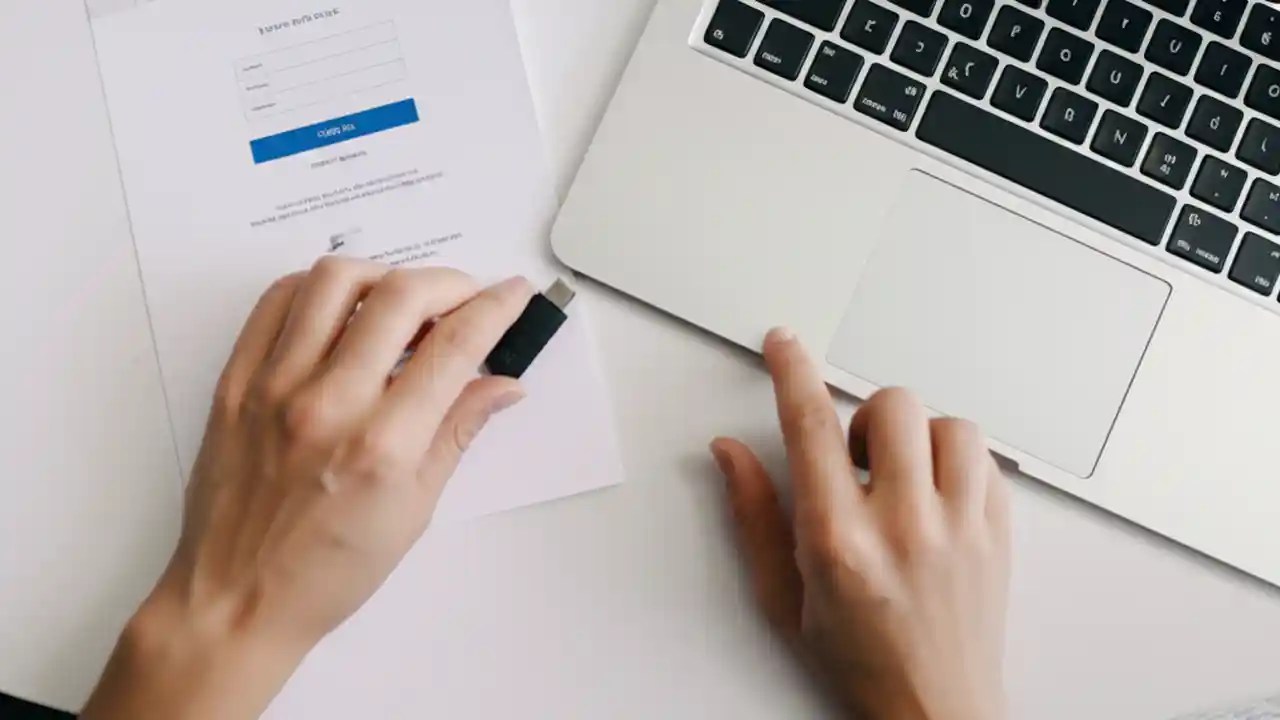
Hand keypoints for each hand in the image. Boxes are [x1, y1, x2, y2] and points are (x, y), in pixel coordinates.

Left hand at [82, 259, 534, 719]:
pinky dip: (318, 287)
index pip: (455, 346)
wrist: (234, 600)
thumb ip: (457, 433)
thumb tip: (501, 386)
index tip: (512, 294)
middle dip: (450, 282)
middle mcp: (328, 405)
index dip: (496, 307)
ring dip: (384, 274)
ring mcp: (274, 388)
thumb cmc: (322, 573)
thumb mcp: (413, 510)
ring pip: (336, 281)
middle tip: (466, 296)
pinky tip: (342, 306)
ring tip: (402, 299)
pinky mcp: (236, 382)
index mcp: (382, 446)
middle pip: (402, 297)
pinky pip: (277, 302)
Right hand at [712, 328, 1009, 719]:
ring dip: (920, 437)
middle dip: (866, 418)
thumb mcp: (782, 596)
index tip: (785, 345)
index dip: (792, 371)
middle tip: (858, 460)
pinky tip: (937, 495)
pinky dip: (958, 463)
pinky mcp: (998, 535)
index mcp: (840, 541)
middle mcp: (905, 527)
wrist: (933, 710)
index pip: (811, 426)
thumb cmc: (859, 661)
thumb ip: (754, 516)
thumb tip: (731, 454)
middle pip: (892, 407)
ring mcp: (960, 529)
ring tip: (904, 478)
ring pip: (950, 425)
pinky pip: (986, 460)